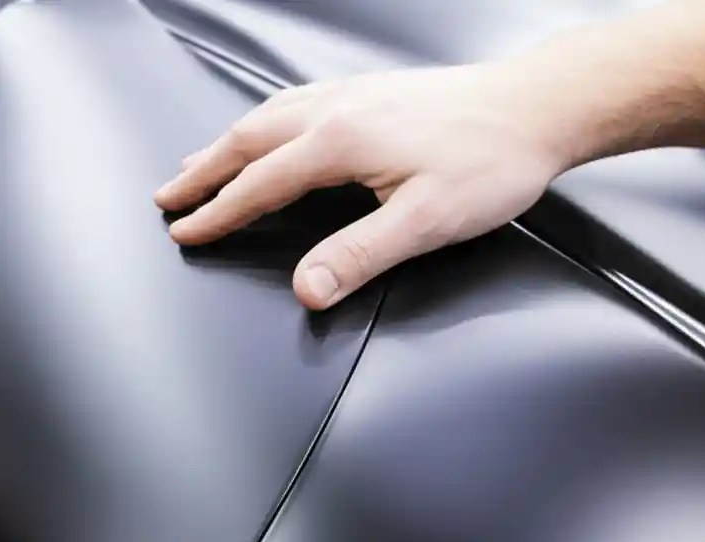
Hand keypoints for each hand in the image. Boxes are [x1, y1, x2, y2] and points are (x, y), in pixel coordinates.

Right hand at [154, 65, 571, 308]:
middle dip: (202, 173)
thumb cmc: (490, 161)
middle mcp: (335, 109)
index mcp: (338, 142)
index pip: (258, 186)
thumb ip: (359, 255)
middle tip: (167, 197)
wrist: (537, 105)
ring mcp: (351, 94)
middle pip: (246, 141)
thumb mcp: (425, 220)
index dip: (217, 214)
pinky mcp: (371, 89)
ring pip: (266, 116)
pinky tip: (268, 128)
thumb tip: (307, 288)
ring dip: (225, 144)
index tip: (184, 231)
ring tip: (198, 162)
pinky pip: (294, 102)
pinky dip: (261, 121)